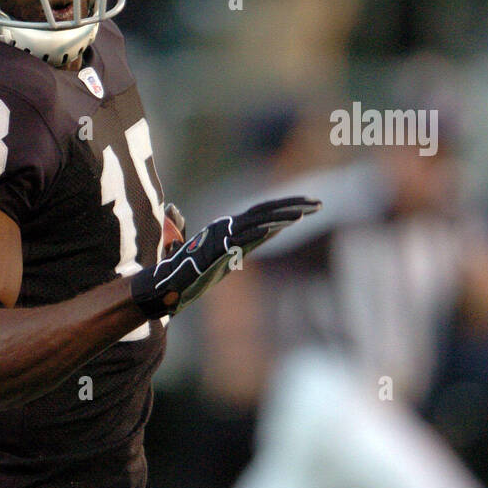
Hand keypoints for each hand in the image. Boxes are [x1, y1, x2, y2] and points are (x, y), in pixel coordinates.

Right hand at [131, 196, 320, 318]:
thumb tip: (260, 227)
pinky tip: (272, 230)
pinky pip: (236, 241)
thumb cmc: (191, 272)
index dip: (287, 204)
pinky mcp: (213, 252)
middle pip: (264, 212)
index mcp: (230, 228)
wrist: (169, 285)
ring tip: (303, 215)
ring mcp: (219, 239)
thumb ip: (242, 239)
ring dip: (279, 219)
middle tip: (318, 203)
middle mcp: (226, 228)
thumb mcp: (221, 254)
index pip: (263, 211)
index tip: (312, 203)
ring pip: (254, 224)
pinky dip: (254, 234)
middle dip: (292, 206)